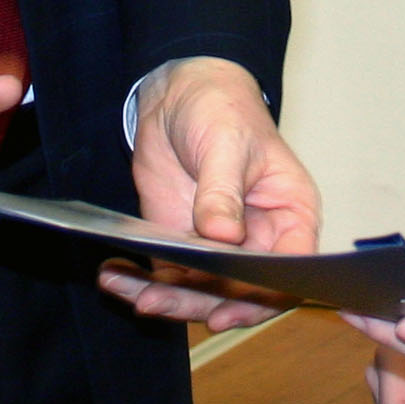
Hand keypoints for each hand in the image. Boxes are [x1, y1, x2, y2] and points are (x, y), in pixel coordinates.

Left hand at [98, 57, 320, 331]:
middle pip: (241, 293)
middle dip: (201, 303)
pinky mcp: (183, 247)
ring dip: (166, 300)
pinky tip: (114, 277)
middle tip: (160, 302)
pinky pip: (167, 279)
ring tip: (134, 294)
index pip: (288, 270)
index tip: (226, 307)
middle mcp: (259, 241)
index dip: (262, 296)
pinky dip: (140, 283)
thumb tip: (224, 236)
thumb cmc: (222, 109)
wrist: (178, 96)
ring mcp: (219, 249)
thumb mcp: (226, 143)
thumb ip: (224, 192)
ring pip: (202, 294)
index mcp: (290, 215)